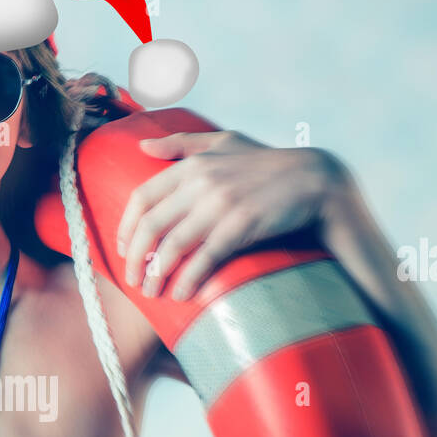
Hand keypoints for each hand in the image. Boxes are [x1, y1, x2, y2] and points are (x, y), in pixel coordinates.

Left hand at [114, 131, 346, 300]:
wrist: (313, 179)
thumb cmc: (265, 162)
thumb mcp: (223, 141)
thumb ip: (181, 143)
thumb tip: (142, 145)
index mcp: (192, 164)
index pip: (142, 197)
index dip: (126, 227)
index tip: (122, 249)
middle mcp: (201, 182)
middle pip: (151, 225)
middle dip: (135, 258)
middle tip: (132, 279)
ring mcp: (220, 205)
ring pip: (173, 245)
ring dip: (156, 274)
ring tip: (152, 292)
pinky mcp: (241, 226)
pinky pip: (205, 258)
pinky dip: (189, 280)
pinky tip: (182, 294)